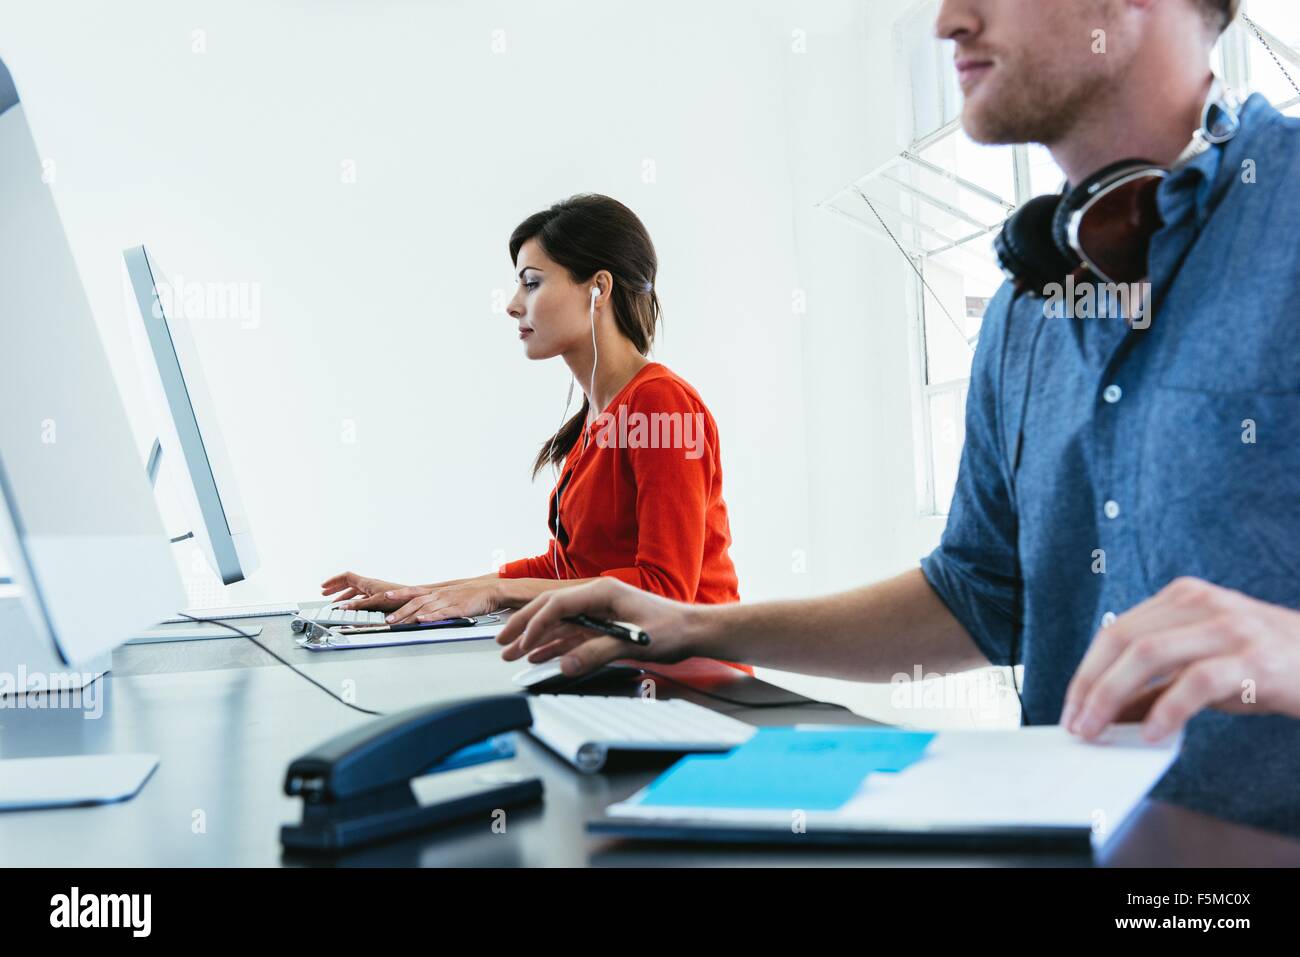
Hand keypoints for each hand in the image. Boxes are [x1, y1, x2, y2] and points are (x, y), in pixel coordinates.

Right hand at [320, 571, 424, 612]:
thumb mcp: (375, 602)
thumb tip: (341, 608)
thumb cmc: (398, 598)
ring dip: (344, 597)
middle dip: (335, 588)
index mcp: (367, 582)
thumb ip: (358, 606)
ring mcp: (375, 591)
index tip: (323, 586)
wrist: (415, 599)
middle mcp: (370, 585)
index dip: (333, 581)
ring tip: (335, 604)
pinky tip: (352, 609)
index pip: (346, 577)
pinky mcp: (380, 597)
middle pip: (348, 583)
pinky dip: (354, 602)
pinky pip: (362, 597)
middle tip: (324, 594)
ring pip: (355, 591)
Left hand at [385, 579, 503, 623]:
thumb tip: (427, 610)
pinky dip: (431, 617)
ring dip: (409, 616)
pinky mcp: (459, 609)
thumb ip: (440, 602)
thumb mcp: (453, 595)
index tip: (385, 596)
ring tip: (397, 623)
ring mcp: (449, 601)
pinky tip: (422, 620)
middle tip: (387, 619)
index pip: (414, 591)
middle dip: (399, 610)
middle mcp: (441, 594)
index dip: (399, 593)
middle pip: (415, 602)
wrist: (493, 591)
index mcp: (439, 591)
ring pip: (425, 608)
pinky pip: (442, 613)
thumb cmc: (474, 595)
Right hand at [497, 578, 695, 676]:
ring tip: (512, 652)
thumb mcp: (634, 642)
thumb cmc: (672, 629)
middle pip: (550, 608)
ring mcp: (598, 612)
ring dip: (534, 638)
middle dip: (524, 625)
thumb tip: (565, 665)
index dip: (536, 623)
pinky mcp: (603, 626)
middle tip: (503, 642)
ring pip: (557, 622)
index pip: (558, 604)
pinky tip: (538, 655)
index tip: (522, 642)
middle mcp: (597, 597)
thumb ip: (597, 653)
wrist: (694, 632)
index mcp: (602, 591)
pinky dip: (552, 645)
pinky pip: (570, 634)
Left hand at [1063, 577, 1299, 742]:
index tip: (1071, 709)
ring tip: (1100, 731)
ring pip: (1149, 654)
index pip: (1115, 632)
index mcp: (1181, 598)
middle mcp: (1200, 603)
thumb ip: (1155, 683)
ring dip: (1114, 696)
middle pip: (1123, 640)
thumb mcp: (1202, 663)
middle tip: (1078, 726)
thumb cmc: (1262, 664)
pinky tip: (1153, 734)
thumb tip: (1105, 714)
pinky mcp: (1254, 659)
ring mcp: (1228, 628)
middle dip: (1091, 686)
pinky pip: (1197, 681)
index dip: (1086, 672)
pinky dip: (1168, 709)